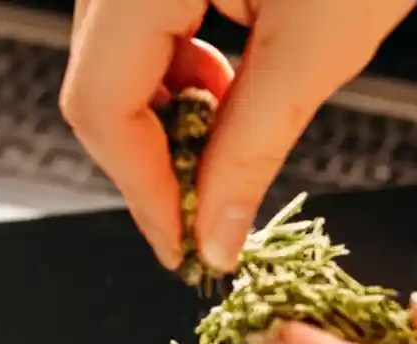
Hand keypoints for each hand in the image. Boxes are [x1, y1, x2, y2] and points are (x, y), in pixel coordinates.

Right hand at [61, 0, 415, 270]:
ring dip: (170, 118)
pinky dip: (184, 70)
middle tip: (208, 213)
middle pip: (99, 83)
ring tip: (231, 143)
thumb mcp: (318, 45)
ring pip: (118, 57)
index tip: (184, 248)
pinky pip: (145, 23)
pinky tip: (230, 86)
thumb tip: (211, 234)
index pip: (100, 103)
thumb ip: (250, 149)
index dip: (140, 190)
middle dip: (154, 159)